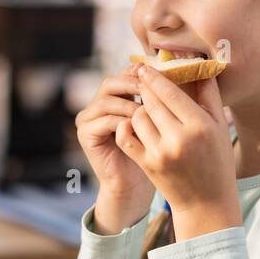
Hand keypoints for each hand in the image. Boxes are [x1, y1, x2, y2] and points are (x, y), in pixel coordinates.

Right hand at [75, 65, 150, 198]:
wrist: (134, 185)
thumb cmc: (149, 153)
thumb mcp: (155, 120)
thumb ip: (156, 99)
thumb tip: (174, 74)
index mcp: (114, 97)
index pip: (124, 74)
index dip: (141, 73)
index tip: (161, 77)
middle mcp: (97, 105)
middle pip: (111, 82)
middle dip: (132, 84)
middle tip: (151, 90)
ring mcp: (88, 118)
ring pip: (107, 100)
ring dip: (129, 105)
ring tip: (148, 114)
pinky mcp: (85, 133)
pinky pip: (104, 120)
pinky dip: (122, 122)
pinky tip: (138, 129)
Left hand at [119, 64, 240, 235]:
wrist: (206, 203)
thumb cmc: (216, 160)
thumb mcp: (219, 127)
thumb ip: (209, 95)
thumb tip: (200, 64)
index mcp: (200, 126)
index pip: (169, 92)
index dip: (154, 76)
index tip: (144, 67)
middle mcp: (179, 139)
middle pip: (151, 101)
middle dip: (146, 90)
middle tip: (144, 83)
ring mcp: (160, 153)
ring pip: (138, 116)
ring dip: (140, 110)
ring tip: (148, 111)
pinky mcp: (147, 164)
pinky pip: (127, 136)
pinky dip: (127, 127)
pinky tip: (133, 124)